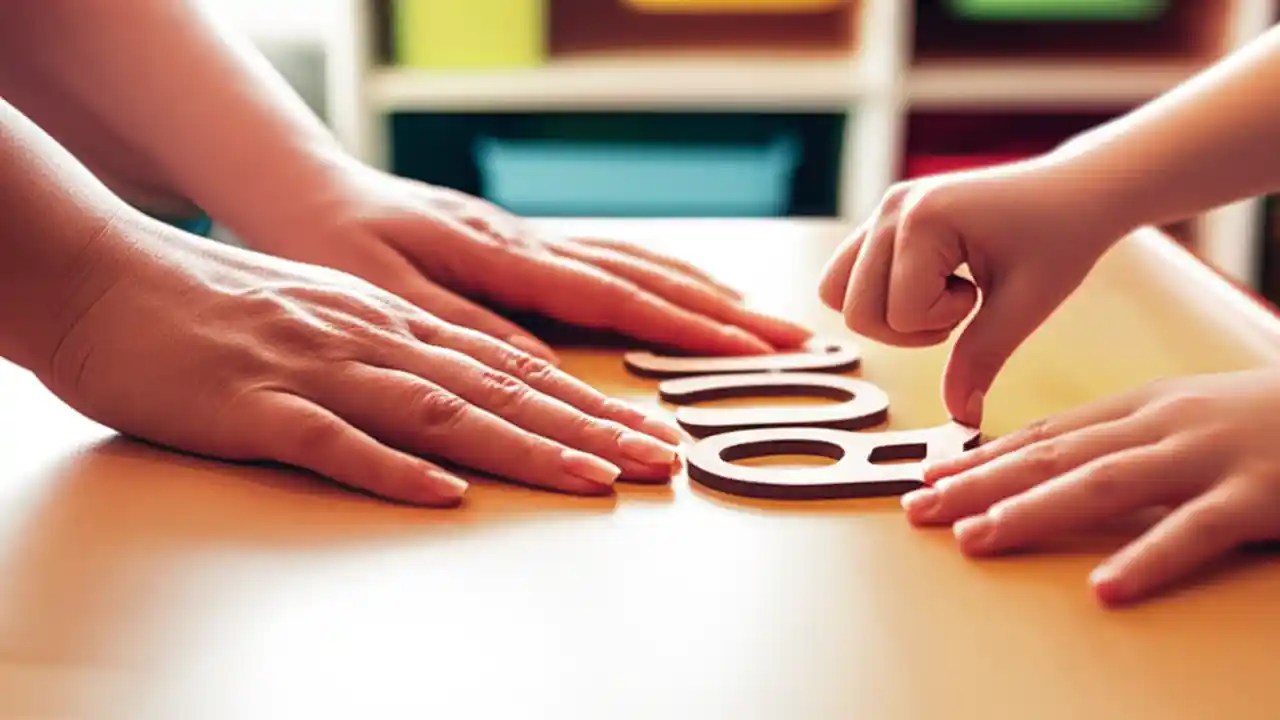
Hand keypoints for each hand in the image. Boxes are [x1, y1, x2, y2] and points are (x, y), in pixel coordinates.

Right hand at [41, 213, 685, 505]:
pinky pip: (333, 442)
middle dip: (586, 431)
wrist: (112, 282)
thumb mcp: (330, 314)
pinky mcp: (258, 407)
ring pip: (440, 412)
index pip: (511, 366)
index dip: (585, 404)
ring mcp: (320, 370)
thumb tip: (463, 390)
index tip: (645, 433)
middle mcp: (374, 339)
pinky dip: (391, 468)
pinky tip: (442, 493)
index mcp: (393, 322)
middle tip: (655, 462)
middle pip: (500, 390)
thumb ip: (397, 350)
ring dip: (521, 450)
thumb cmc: (221, 307)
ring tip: (589, 481)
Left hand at [248, 164, 810, 359]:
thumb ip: (467, 332)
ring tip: (759, 319)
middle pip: (645, 277)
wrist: (302, 189)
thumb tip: (545, 376)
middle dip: (724, 313)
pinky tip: (680, 289)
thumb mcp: (386, 295)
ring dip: (702, 293)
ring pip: (633, 263)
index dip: (686, 328)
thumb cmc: (334, 243)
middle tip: (790, 340)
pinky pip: (605, 259)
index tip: (748, 352)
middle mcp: (529, 241)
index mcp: (503, 254)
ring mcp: (528, 238)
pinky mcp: (517, 244)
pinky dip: (657, 277)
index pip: (615, 296)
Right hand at [817, 156, 1130, 423]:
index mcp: (922, 218)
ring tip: (941, 292)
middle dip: (907, 325)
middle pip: (853, 309)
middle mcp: (891, 208)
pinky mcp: (886, 216)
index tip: (983, 294)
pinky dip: (883, 293)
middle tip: (963, 302)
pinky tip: (935, 280)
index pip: (897, 313)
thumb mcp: (1027, 303)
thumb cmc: (1062, 235)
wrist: (1079, 188)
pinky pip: (849, 273)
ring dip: (886, 311)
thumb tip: (961, 418)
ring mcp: (884, 209)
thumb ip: (982, 359)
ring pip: (837, 292)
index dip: (944, 322)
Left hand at [901, 370, 1279, 604]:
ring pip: (1102, 484)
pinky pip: (1194, 532)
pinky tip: (1104, 588)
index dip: (982, 457)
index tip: (929, 476)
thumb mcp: (1188, 414)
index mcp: (1145, 405)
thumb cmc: (1268, 417)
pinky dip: (1147, 559)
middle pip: (1053, 455)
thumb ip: (1124, 435)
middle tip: (921, 509)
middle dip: (979, 483)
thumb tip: (1052, 459)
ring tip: (978, 539)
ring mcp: (1209, 458)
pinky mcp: (1258, 496)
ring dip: (1033, 512)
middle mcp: (1164, 424)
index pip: (1046, 433)